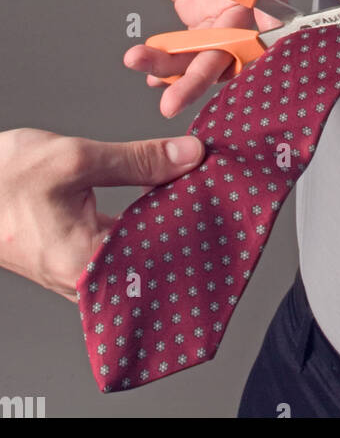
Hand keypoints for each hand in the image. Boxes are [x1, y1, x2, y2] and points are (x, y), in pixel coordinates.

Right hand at [0, 127, 203, 299]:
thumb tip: (189, 157)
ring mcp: (79, 274)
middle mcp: (83, 280)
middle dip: (185, 224)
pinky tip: (163, 201)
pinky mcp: (76, 261)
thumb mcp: (76, 158)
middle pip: (153, 259)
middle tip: (214, 193)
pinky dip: (144, 225)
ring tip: (194, 193)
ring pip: (139, 254)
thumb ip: (139, 160)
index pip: (159, 255)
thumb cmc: (4, 180)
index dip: (193, 225)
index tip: (220, 198)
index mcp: (84, 264)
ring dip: (165, 224)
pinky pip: (122, 249)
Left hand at [121, 0, 286, 117]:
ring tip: (148, 76)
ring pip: (213, 49)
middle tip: (175, 98)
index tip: (230, 75)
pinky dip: (173, 59)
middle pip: (237, 43)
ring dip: (183, 69)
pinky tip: (151, 69)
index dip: (255, 51)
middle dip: (206, 73)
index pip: (268, 18)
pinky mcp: (198, 2)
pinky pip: (192, 42)